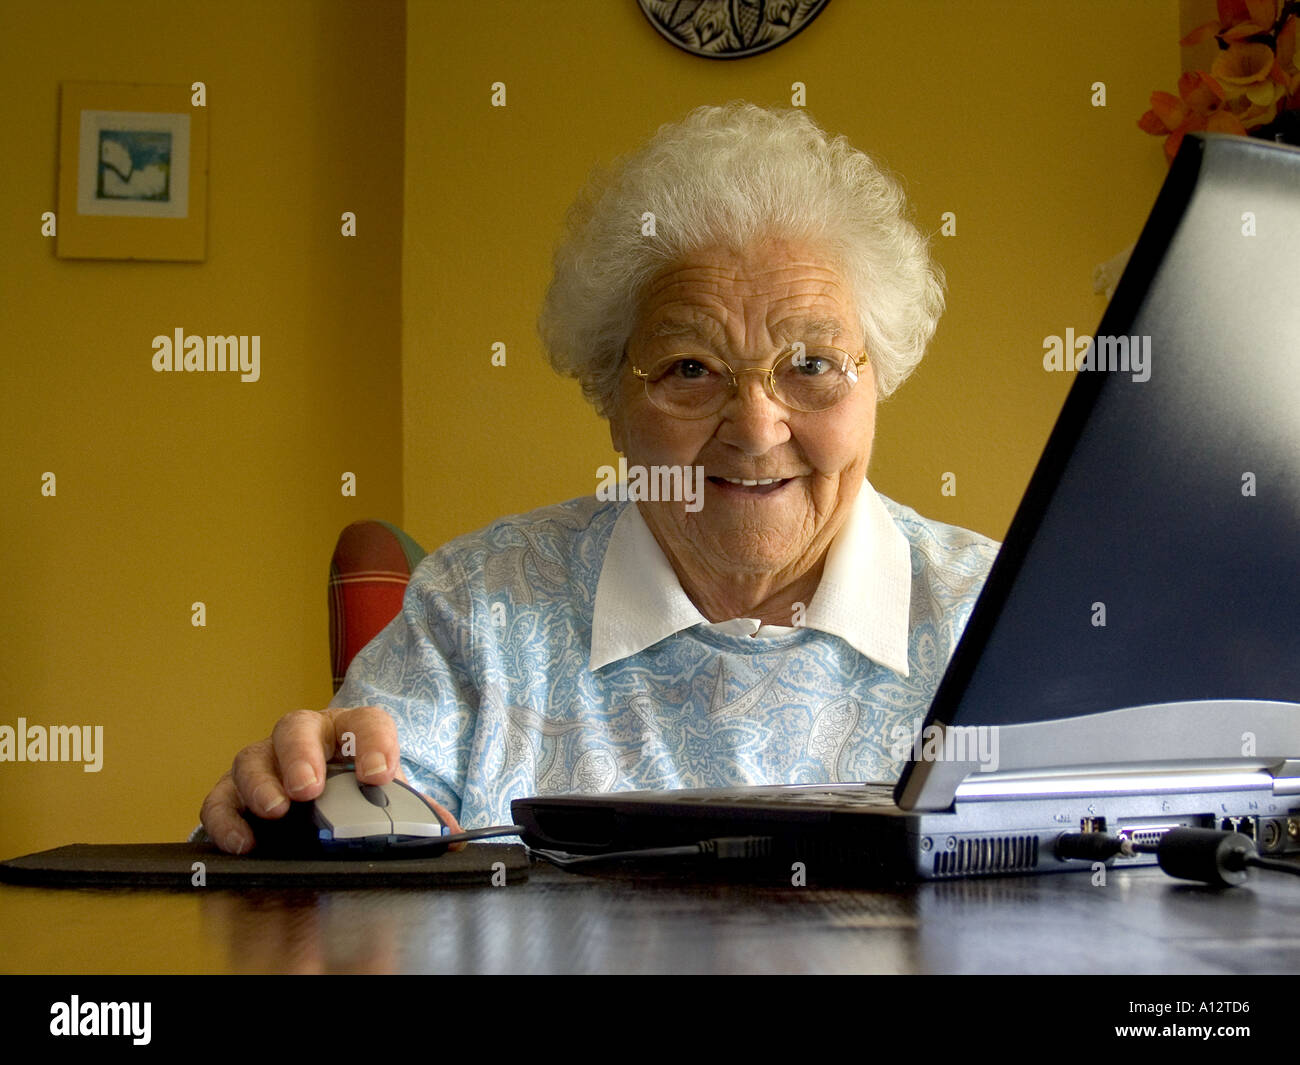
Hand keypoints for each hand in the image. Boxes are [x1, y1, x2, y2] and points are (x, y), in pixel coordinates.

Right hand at [199, 706, 461, 853]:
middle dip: (301, 756)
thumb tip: (451, 840)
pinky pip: (220, 799)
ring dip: (261, 784)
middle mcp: (305, 739)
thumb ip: (416, 816)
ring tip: (274, 811)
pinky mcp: (234, 793)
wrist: (323, 802)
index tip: (378, 775)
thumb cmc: (359, 792)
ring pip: (252, 758)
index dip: (375, 744)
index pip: (368, 724)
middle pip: (297, 728)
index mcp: (352, 733)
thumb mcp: (388, 800)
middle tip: (309, 788)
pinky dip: (226, 819)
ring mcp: (265, 762)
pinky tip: (242, 841)